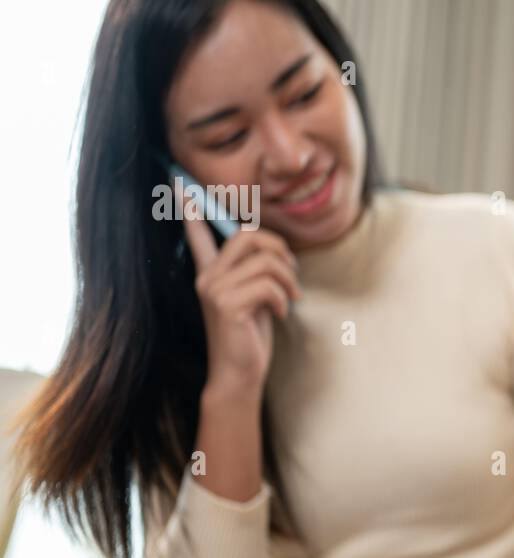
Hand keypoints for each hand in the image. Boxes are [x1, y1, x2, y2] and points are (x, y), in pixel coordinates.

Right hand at [182, 192, 300, 397]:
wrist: (239, 374)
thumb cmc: (251, 336)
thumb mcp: (255, 297)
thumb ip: (256, 272)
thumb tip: (273, 249)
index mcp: (211, 273)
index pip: (198, 235)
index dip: (190, 209)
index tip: (178, 183)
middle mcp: (207, 277)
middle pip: (248, 235)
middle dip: (280, 249)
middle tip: (292, 272)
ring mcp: (214, 290)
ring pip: (265, 261)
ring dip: (289, 279)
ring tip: (290, 298)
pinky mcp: (226, 305)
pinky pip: (269, 285)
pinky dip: (284, 299)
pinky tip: (280, 314)